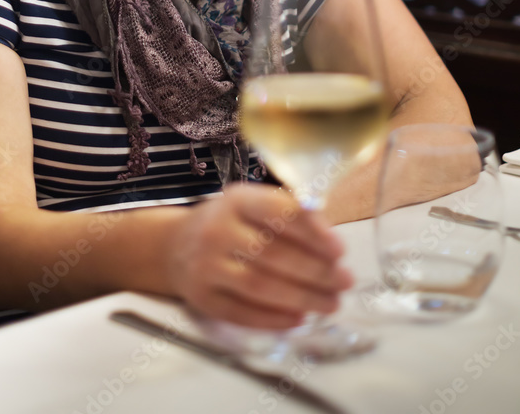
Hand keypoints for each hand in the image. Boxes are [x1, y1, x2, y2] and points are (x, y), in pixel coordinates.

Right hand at [165, 184, 353, 329]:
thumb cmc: (229, 224)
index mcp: (237, 200)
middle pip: (272, 253)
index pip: (278, 212)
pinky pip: (241, 313)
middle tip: (344, 281)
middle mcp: (217, 229)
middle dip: (315, 270)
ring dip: (301, 297)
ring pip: (259, 285)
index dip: (312, 231)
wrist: (175, 246)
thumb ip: (289, 217)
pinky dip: (273, 319)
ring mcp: (206, 264)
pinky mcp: (202, 297)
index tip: (340, 249)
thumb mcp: (252, 205)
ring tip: (330, 303)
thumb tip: (331, 242)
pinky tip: (298, 319)